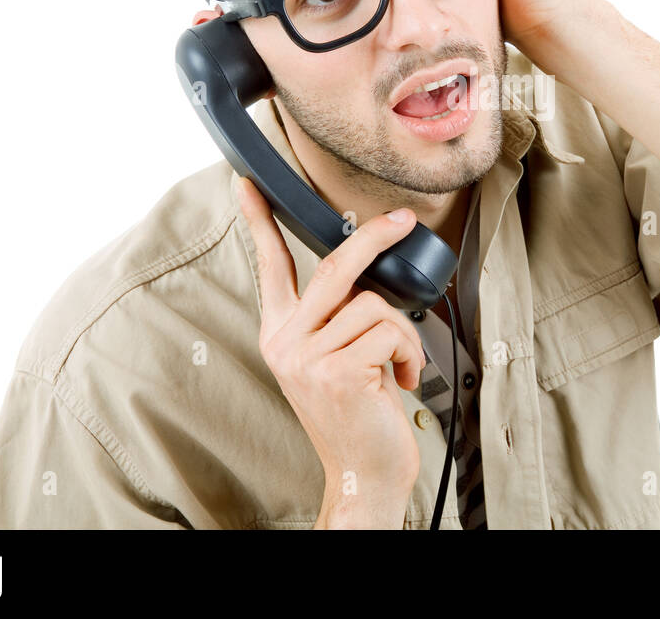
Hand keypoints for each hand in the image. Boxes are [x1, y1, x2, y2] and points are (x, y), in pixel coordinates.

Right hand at [238, 176, 425, 527]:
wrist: (364, 474)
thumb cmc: (359, 413)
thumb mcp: (336, 357)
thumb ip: (338, 316)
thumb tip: (368, 268)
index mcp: (281, 333)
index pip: (270, 266)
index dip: (261, 222)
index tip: (250, 185)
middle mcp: (286, 342)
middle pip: (335, 265)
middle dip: (375, 236)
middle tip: (402, 221)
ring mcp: (308, 357)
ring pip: (375, 303)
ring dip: (404, 333)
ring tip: (401, 364)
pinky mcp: (337, 371)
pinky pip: (390, 330)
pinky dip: (410, 353)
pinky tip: (402, 379)